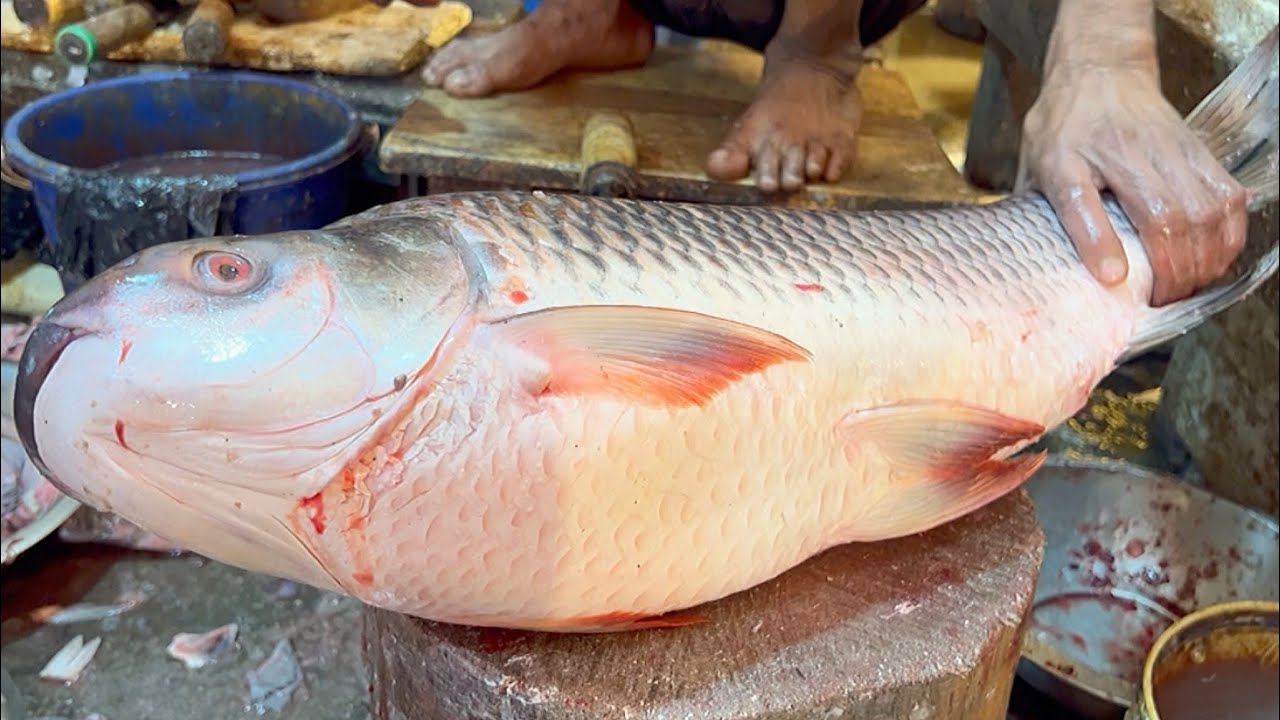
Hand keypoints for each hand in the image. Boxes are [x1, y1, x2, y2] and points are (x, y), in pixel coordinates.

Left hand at [1016, 64, 1247, 305]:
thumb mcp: (1035, 160)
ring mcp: (1169, 149)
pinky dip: (1227, 235)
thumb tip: (1029, 258)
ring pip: (1203, 210)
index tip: (1112, 278)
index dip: (1099, 243)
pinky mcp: (1198, 150)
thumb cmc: (1064, 123)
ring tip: (1186, 286)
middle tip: (1160, 299)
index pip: (1079, 199)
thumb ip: (1034, 206)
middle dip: (1169, 268)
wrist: (1102, 69)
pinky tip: (1212, 258)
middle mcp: (1124, 151)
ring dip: (1201, 258)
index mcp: (1069, 156)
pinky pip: (1227, 197)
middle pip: (1163, 216)